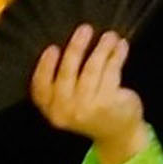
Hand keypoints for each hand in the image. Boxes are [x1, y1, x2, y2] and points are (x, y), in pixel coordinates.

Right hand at [30, 27, 146, 163]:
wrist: (117, 134)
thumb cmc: (91, 110)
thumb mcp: (70, 103)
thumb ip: (62, 82)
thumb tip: (68, 42)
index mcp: (52, 111)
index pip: (41, 88)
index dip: (44, 66)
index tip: (52, 47)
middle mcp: (67, 111)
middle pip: (67, 72)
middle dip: (76, 47)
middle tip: (85, 29)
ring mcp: (88, 108)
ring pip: (92, 69)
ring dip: (102, 48)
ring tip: (110, 36)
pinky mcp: (108, 102)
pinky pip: (111, 71)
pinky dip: (116, 56)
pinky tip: (121, 46)